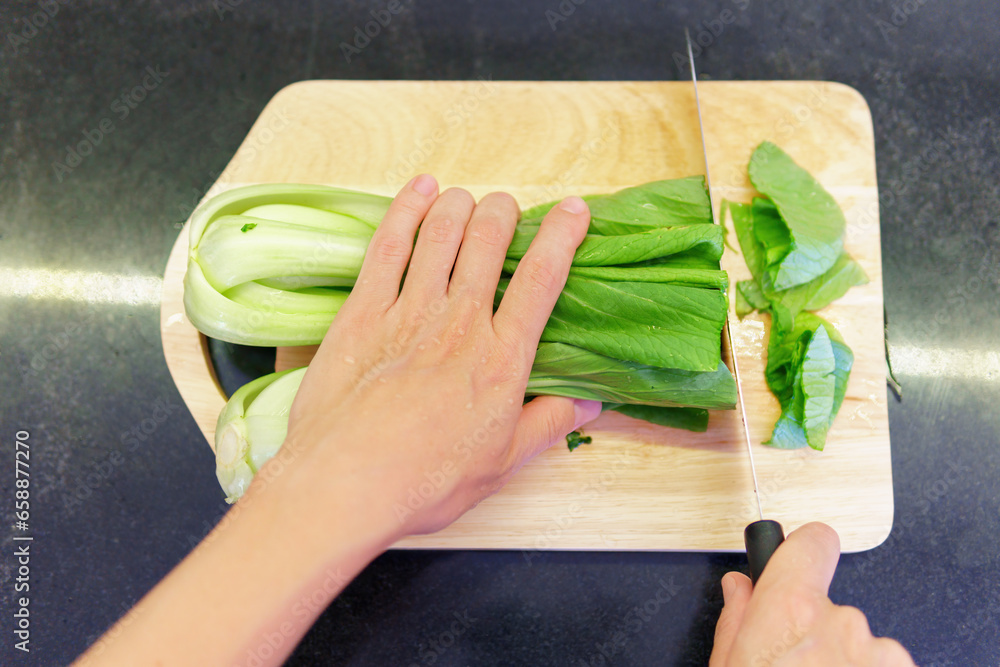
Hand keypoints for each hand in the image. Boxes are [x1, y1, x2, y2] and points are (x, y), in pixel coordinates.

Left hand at [271, 174, 601, 536]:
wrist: (348, 482)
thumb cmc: (427, 481)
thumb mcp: (503, 463)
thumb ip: (548, 424)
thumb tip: (590, 402)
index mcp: (501, 359)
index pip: (541, 279)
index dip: (562, 236)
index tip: (574, 209)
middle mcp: (461, 323)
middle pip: (488, 243)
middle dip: (503, 212)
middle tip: (505, 207)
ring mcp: (409, 312)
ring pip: (441, 235)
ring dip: (458, 206)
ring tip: (466, 198)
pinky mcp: (363, 312)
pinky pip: (389, 247)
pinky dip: (406, 211)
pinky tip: (419, 191)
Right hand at [709, 522, 913, 665]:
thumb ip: (735, 622)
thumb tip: (739, 589)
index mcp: (790, 611)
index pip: (811, 542)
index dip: (804, 546)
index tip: (801, 550)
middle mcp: (842, 624)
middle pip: (830, 608)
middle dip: (816, 633)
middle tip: (794, 663)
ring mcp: (879, 653)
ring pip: (860, 645)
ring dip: (844, 662)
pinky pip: (883, 665)